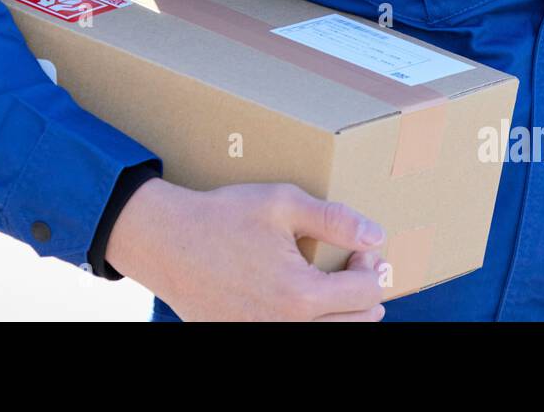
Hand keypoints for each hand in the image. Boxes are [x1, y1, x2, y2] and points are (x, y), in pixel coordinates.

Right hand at [105, 179, 388, 320]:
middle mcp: (287, 329)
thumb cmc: (223, 218)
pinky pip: (294, 338)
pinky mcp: (245, 339)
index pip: (366, 293)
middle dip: (364, 294)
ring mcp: (264, 338)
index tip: (361, 251)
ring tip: (334, 289)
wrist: (166, 243)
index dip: (371, 267)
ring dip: (342, 314)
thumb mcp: (282, 204)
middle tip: (354, 268)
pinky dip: (308, 323)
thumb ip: (335, 220)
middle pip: (356, 324)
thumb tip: (377, 236)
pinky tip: (299, 300)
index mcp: (302, 296)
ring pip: (329, 337)